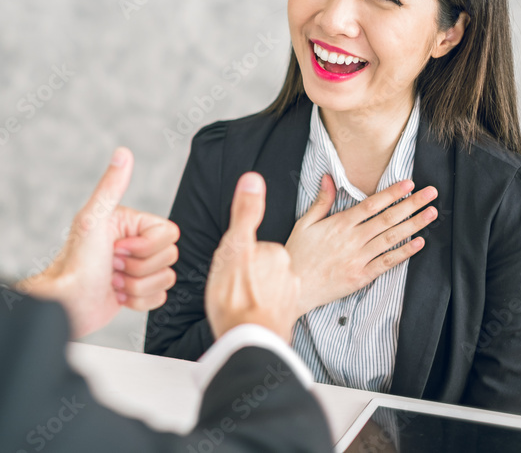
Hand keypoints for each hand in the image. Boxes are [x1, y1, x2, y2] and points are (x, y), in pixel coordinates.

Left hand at [21, 147, 179, 338]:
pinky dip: (137, 301)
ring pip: (166, 279)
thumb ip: (110, 187)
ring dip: (136, 286)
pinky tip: (115, 293)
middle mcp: (135, 243)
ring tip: (111, 279)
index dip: (146, 247)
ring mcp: (137, 267)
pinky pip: (159, 298)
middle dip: (139, 268)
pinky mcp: (137, 290)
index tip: (117, 248)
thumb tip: (123, 153)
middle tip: (112, 264)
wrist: (66, 303)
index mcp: (130, 223)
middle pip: (170, 257)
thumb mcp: (92, 219)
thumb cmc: (76, 263)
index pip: (170, 233)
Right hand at [205, 172, 300, 341]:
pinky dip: (258, 313)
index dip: (240, 257)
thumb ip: (246, 213)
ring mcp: (288, 299)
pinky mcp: (284, 321)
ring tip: (237, 305)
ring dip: (253, 296)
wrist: (246, 340)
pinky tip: (245, 318)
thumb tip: (253, 180)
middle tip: (232, 288)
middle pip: (262, 268)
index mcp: (276, 254)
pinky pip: (269, 310)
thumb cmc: (235, 296)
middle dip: (249, 276)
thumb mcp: (235, 246)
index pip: (256, 248)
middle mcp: (288, 275)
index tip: (232, 268)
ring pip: (266, 290)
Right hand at [285, 174, 436, 317]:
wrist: (294, 286)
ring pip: (391, 238)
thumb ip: (321, 201)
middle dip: (411, 204)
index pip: (371, 204)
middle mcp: (353, 239)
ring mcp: (359, 258)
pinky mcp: (362, 276)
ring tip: (431, 213)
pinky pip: (387, 262)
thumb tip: (328, 178)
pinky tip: (419, 243)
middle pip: (387, 218)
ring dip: (414, 225)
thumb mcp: (304, 223)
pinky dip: (404, 253)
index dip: (392, 193)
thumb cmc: (298, 253)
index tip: (409, 183)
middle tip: (431, 193)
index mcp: (339, 224)